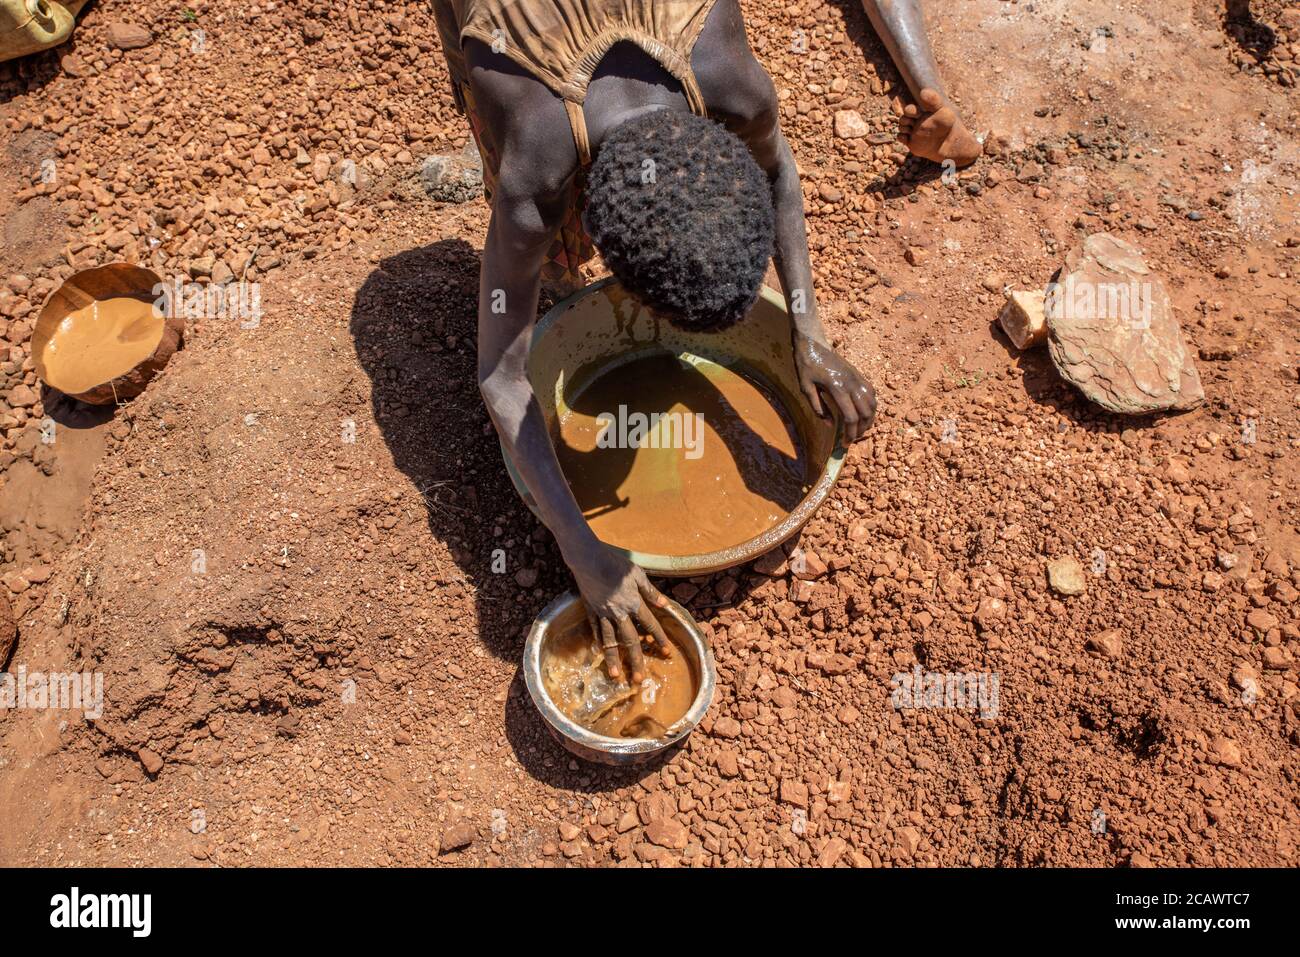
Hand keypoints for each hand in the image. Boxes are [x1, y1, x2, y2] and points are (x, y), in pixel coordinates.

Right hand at [565, 541, 673, 682]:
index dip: (660, 639)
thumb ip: (650, 591)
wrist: (588, 559)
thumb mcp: (637, 574)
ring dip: (613, 659)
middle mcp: (618, 612)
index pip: (650, 624)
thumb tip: (664, 604)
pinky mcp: (590, 610)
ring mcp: (602, 613)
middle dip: (636, 660)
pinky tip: (600, 652)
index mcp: (633, 602)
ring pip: (610, 641)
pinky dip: (598, 642)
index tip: (667, 653)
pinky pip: (595, 629)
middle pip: (630, 640)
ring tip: (616, 676)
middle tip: (639, 679)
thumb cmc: (615, 563)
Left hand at [794, 335, 876, 441]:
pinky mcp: (859, 374)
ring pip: (872, 403)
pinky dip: (871, 405)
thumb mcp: (806, 388)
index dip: (850, 434)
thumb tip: (830, 426)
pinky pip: (872, 392)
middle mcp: (851, 384)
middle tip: (853, 439)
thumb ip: (818, 408)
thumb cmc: (806, 366)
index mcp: (837, 388)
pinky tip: (865, 413)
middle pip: (865, 413)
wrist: (813, 344)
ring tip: (861, 429)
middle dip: (861, 430)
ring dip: (869, 419)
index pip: (850, 417)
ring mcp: (857, 378)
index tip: (845, 443)